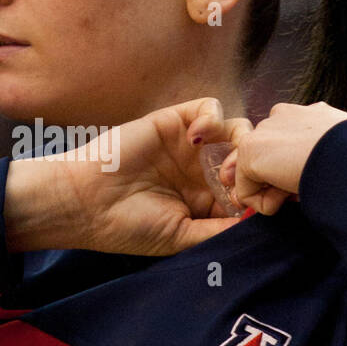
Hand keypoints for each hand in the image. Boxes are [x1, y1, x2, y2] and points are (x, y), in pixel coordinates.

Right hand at [4, 97, 252, 255]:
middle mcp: (203, 170)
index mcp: (207, 199)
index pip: (250, 187)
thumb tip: (260, 222)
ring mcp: (190, 144)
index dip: (260, 191)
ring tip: (222, 165)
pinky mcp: (174, 120)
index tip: (258, 203)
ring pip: (236, 130)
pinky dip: (213, 117)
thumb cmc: (129, 226)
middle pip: (249, 156)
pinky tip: (199, 138)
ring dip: (238, 143)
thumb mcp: (183, 237)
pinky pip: (209, 108)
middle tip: (239, 183)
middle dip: (253, 167)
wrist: (87, 203)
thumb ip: (221, 230)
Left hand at [214, 101, 346, 215]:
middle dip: (284, 180)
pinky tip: (291, 194)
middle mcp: (283, 115)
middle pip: (271, 159)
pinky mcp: (249, 151)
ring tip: (304, 188)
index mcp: (309, 114)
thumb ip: (325, 155)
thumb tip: (311, 177)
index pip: (289, 145)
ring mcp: (263, 131)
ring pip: (259, 176)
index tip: (316, 180)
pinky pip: (247, 193)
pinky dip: (267, 204)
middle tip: (310, 185)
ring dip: (278, 191)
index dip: (299, 169)